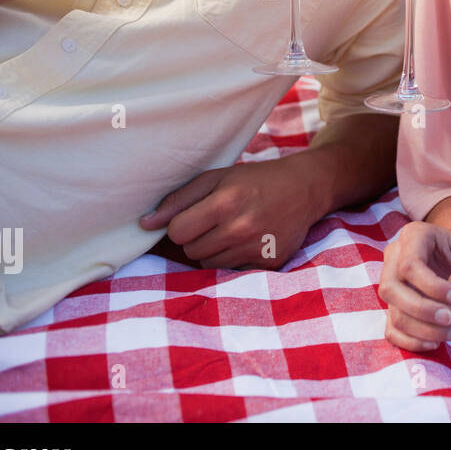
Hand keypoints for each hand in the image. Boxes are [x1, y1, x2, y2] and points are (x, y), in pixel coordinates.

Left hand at [139, 157, 328, 269]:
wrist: (305, 188)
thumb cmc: (256, 180)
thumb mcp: (217, 177)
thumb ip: (178, 199)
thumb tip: (145, 225)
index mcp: (226, 202)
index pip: (177, 232)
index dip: (181, 224)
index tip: (195, 215)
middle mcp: (242, 228)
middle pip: (190, 250)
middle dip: (197, 237)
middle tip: (217, 221)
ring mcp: (257, 248)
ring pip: (208, 263)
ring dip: (213, 250)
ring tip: (232, 230)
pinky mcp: (269, 264)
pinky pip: (231, 271)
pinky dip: (233, 259)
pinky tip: (247, 241)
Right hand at [378, 221, 450, 351]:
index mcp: (413, 236)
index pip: (409, 265)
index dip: (432, 287)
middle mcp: (394, 257)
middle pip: (390, 289)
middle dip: (422, 310)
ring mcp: (391, 282)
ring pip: (393, 312)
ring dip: (422, 330)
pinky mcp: (395, 306)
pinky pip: (392, 330)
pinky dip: (411, 342)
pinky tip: (436, 343)